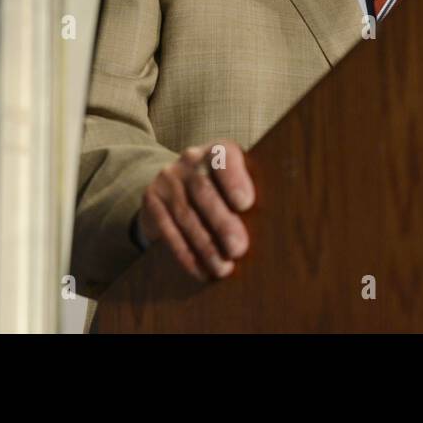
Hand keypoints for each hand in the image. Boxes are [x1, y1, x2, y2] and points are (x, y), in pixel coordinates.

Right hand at [136, 140, 253, 281]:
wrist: (173, 182)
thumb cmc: (221, 188)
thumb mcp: (234, 181)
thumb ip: (249, 195)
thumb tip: (270, 227)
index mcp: (216, 151)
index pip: (223, 157)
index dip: (233, 179)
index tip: (246, 204)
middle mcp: (189, 160)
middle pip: (203, 190)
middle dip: (221, 222)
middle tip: (238, 248)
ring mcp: (168, 180)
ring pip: (186, 215)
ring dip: (206, 246)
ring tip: (224, 268)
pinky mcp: (152, 201)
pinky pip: (168, 231)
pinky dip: (186, 254)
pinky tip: (202, 271)